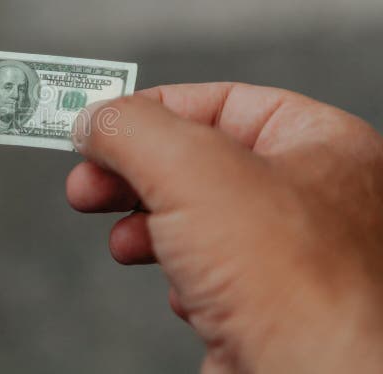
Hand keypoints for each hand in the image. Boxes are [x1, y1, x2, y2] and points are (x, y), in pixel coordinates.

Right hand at [67, 83, 382, 372]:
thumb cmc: (295, 284)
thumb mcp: (192, 171)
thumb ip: (134, 130)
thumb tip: (94, 120)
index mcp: (320, 143)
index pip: (220, 102)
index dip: (152, 110)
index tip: (101, 126)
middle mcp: (313, 194)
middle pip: (199, 161)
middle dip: (134, 173)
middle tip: (88, 182)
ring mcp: (292, 254)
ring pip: (198, 217)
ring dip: (147, 223)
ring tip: (121, 239)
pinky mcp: (269, 305)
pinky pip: (210, 270)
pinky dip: (179, 273)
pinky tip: (178, 288)